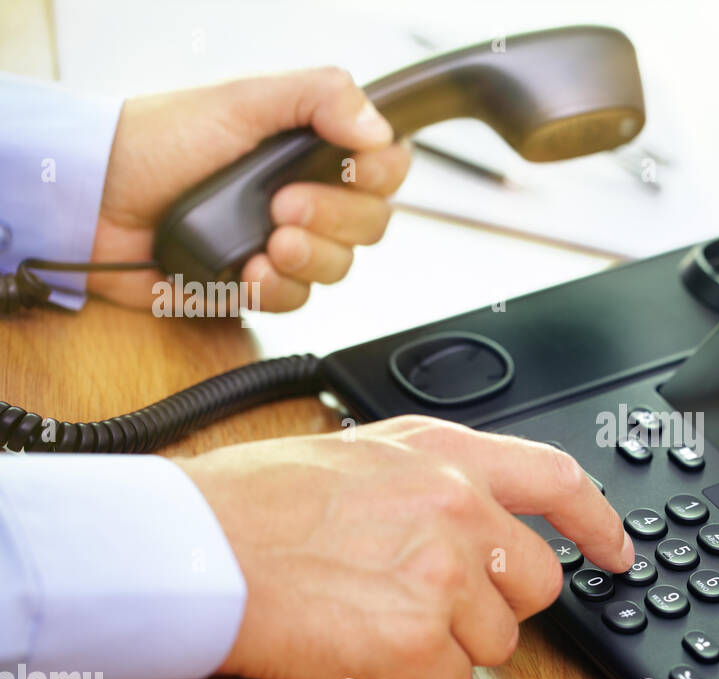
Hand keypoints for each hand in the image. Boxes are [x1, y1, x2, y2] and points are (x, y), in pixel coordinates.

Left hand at [88, 68, 411, 311]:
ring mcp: (283, 244)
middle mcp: (305, 197)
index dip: (380, 174)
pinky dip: (274, 288)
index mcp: (308, 149)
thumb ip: (318, 96)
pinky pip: (295, 301)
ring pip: (338, 268)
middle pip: (370, 224)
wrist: (94, 198)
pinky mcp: (256, 285)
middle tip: (283, 205)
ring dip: (307, 258)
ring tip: (265, 243)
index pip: (384, 167)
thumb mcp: (241, 100)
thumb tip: (378, 128)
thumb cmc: (155, 141)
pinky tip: (244, 269)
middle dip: (335, 219)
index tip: (352, 168)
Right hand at [177, 416, 634, 678]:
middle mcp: (461, 509)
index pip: (561, 483)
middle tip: (438, 602)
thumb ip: (435, 476)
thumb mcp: (363, 454)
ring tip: (380, 618)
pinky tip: (366, 651)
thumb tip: (481, 512)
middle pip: (538, 584)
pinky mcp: (418, 641)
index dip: (600, 525)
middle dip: (501, 604)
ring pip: (498, 643)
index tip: (617, 553)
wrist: (196, 547)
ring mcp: (445, 576)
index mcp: (448, 456)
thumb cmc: (257, 503)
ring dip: (450, 645)